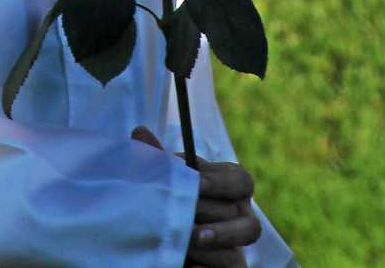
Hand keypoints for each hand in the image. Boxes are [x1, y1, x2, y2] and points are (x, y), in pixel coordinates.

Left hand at [131, 127, 261, 266]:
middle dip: (212, 210)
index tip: (197, 182)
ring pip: (244, 237)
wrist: (167, 251)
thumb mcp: (164, 186)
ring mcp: (238, 246)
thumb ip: (155, 162)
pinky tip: (191, 266)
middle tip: (188, 212)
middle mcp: (241, 217)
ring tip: (192, 238)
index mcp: (229, 191)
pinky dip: (209, 267)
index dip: (220, 181)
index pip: (240, 180)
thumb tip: (140, 132)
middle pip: (242, 207)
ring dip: (218, 236)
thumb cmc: (172, 210)